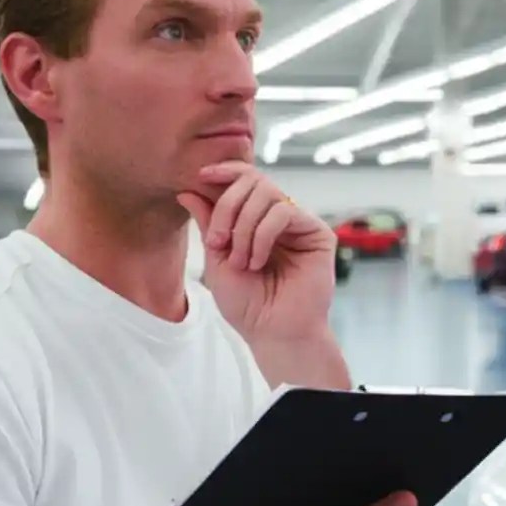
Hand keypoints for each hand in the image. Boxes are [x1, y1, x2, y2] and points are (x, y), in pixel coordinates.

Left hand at [177, 162, 335, 343]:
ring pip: (268, 193)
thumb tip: (188, 191)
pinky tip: (257, 261)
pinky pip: (284, 212)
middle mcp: (280, 218)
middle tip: (218, 242)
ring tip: (240, 261)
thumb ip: (208, 224)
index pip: (244, 180)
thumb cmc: (248, 305)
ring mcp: (299, 224)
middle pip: (254, 180)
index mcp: (257, 221)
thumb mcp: (217, 261)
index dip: (225, 171)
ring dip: (244, 227)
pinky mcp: (317, 233)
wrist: (273, 333)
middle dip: (228, 207)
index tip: (200, 176)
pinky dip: (262, 234)